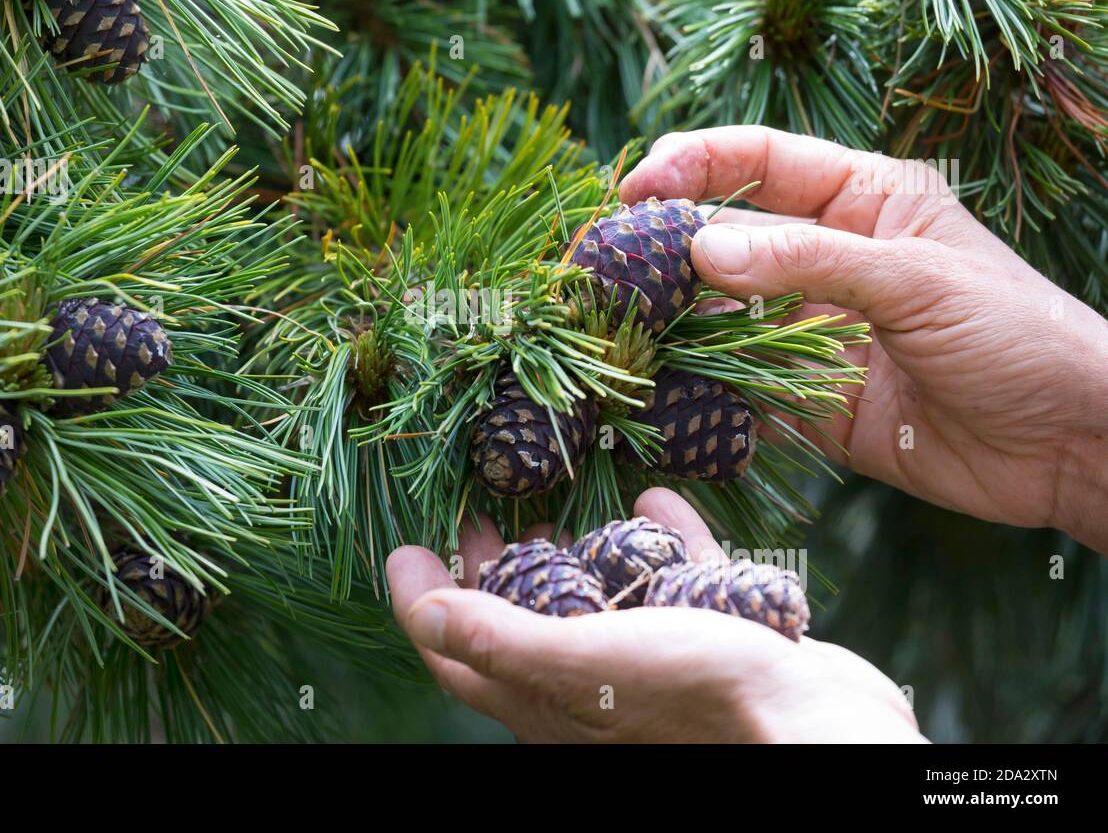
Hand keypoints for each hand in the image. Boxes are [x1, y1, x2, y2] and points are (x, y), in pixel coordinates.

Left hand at [387, 488, 923, 742]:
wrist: (821, 725)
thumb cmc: (699, 695)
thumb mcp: (585, 661)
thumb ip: (502, 638)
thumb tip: (418, 612)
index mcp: (549, 701)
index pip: (460, 653)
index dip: (423, 602)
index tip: (405, 546)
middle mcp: (595, 686)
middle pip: (523, 626)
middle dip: (491, 574)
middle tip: (474, 518)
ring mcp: (658, 663)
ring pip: (599, 607)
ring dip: (572, 558)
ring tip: (549, 511)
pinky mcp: (717, 638)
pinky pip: (680, 583)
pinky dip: (664, 543)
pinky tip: (657, 501)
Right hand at [621, 126, 1107, 551]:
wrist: (1070, 446)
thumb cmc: (1018, 336)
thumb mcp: (917, 281)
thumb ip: (809, 262)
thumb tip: (701, 249)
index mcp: (863, 200)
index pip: (760, 161)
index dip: (692, 164)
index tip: (633, 189)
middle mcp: (827, 258)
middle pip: (724, 236)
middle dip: (660, 246)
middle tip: (597, 263)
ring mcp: (813, 330)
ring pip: (720, 314)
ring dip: (669, 320)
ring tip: (613, 326)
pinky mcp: (808, 400)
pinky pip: (736, 387)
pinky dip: (697, 390)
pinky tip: (658, 390)